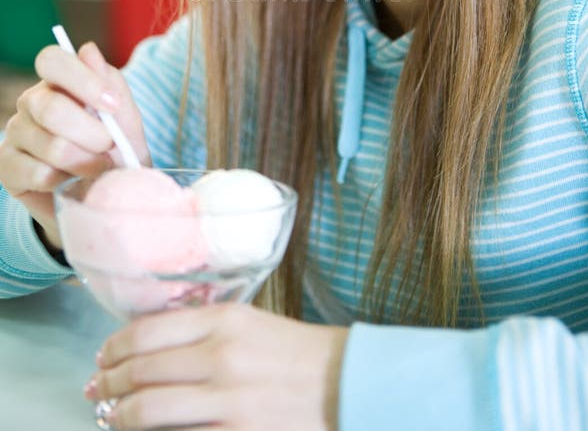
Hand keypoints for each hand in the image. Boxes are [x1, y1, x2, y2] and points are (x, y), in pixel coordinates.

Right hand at [0, 41, 148, 249]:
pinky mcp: (7, 168)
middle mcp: (31, 102)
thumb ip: (111, 84)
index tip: (112, 106)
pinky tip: (72, 182)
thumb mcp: (125, 118)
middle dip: (92, 133)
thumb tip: (87, 50)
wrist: (106, 195)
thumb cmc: (116, 150)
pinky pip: (39, 174)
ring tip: (98, 168)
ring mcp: (15, 134)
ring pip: (52, 146)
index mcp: (58, 82)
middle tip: (110, 147)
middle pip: (52, 108)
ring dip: (86, 163)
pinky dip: (67, 182)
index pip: (52, 60)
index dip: (82, 80)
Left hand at [88, 303, 348, 429]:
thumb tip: (149, 346)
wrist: (344, 383)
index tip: (103, 356)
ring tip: (111, 415)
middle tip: (97, 390)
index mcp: (224, 320)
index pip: (146, 331)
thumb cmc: (294, 352)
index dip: (114, 347)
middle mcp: (222, 356)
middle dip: (109, 383)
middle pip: (141, 370)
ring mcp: (229, 400)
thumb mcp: (249, 322)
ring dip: (120, 415)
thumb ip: (202, 328)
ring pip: (150, 409)